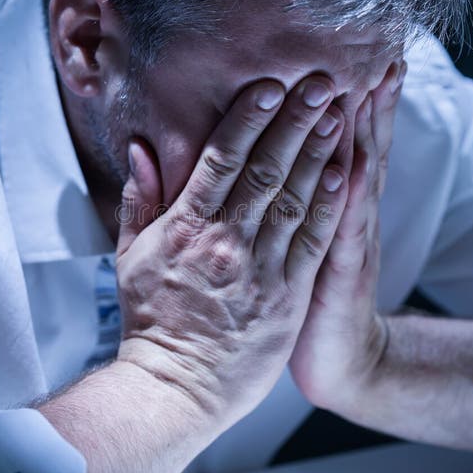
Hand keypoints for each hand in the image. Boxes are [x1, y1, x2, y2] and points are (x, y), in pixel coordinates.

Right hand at [115, 74, 348, 430]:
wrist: (174, 389)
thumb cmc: (150, 319)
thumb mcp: (129, 256)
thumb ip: (141, 200)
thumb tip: (142, 148)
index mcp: (184, 228)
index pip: (219, 161)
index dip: (247, 121)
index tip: (269, 87)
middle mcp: (224, 243)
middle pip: (264, 171)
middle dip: (293, 123)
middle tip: (318, 83)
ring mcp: (259, 270)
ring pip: (293, 200)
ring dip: (318, 154)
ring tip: (337, 114)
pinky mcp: (286, 297)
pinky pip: (310, 243)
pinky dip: (327, 207)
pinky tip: (343, 174)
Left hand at [289, 60, 406, 411]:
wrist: (339, 358)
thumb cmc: (304, 293)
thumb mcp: (299, 237)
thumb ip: (293, 194)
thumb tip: (273, 150)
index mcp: (330, 202)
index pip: (342, 139)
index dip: (349, 97)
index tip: (346, 50)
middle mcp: (348, 212)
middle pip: (360, 145)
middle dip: (363, 97)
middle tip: (374, 49)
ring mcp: (349, 240)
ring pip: (357, 176)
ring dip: (362, 131)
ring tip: (365, 85)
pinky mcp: (341, 273)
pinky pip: (344, 228)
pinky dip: (349, 195)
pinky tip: (351, 164)